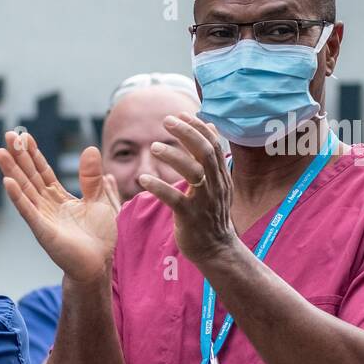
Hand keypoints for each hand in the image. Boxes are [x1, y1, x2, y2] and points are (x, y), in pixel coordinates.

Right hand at [0, 130, 118, 282]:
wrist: (99, 264)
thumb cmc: (101, 237)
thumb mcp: (101, 200)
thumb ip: (93, 178)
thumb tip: (92, 150)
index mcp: (60, 198)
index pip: (43, 172)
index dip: (34, 154)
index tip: (24, 136)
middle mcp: (47, 206)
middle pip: (30, 176)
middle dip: (18, 156)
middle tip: (7, 135)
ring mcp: (42, 218)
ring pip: (25, 190)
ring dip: (12, 171)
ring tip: (0, 153)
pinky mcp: (43, 231)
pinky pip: (29, 211)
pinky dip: (18, 197)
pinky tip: (8, 182)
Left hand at [140, 113, 237, 265]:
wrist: (217, 250)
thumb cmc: (211, 214)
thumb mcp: (216, 183)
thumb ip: (210, 157)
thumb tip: (210, 127)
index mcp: (220, 175)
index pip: (212, 144)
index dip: (197, 127)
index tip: (180, 114)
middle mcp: (215, 185)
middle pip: (205, 152)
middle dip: (186, 133)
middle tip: (166, 121)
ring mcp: (204, 201)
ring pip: (193, 173)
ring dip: (173, 157)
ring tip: (153, 147)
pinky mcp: (191, 218)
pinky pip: (175, 200)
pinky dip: (159, 187)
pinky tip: (143, 179)